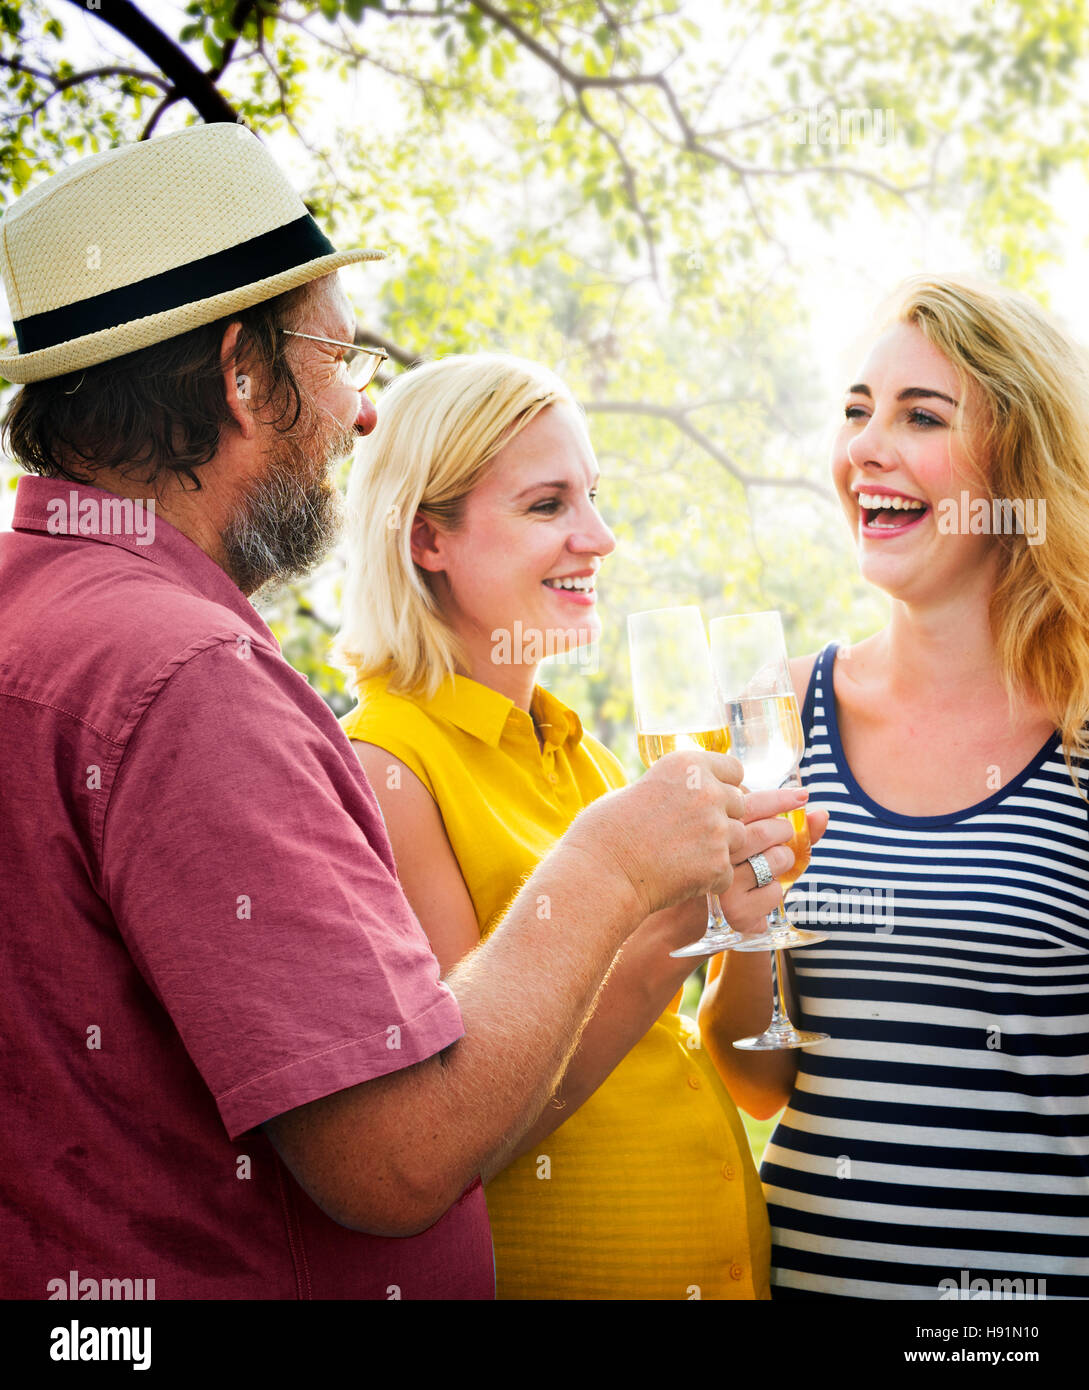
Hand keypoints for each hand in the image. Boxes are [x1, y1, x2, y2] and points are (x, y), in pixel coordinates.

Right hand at [561, 750, 747, 919]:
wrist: (600, 873)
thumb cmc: (605, 832)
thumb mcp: (638, 788)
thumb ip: (671, 788)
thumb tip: (685, 794)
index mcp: (687, 765)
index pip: (733, 769)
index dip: (723, 785)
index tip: (712, 798)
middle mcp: (707, 792)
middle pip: (740, 804)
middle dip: (722, 818)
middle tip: (691, 834)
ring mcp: (716, 829)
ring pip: (740, 838)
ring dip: (720, 848)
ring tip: (685, 858)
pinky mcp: (717, 864)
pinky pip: (727, 872)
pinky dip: (710, 879)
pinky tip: (682, 879)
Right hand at [720, 793, 829, 933]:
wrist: (740, 915)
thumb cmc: (756, 869)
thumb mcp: (776, 844)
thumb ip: (799, 828)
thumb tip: (821, 815)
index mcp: (716, 831)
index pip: (749, 805)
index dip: (779, 799)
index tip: (802, 796)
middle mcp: (714, 855)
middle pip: (764, 831)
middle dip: (784, 832)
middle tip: (784, 838)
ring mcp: (722, 883)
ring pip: (773, 859)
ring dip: (784, 862)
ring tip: (772, 867)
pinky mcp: (735, 910)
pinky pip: (774, 890)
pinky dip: (778, 891)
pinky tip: (763, 891)